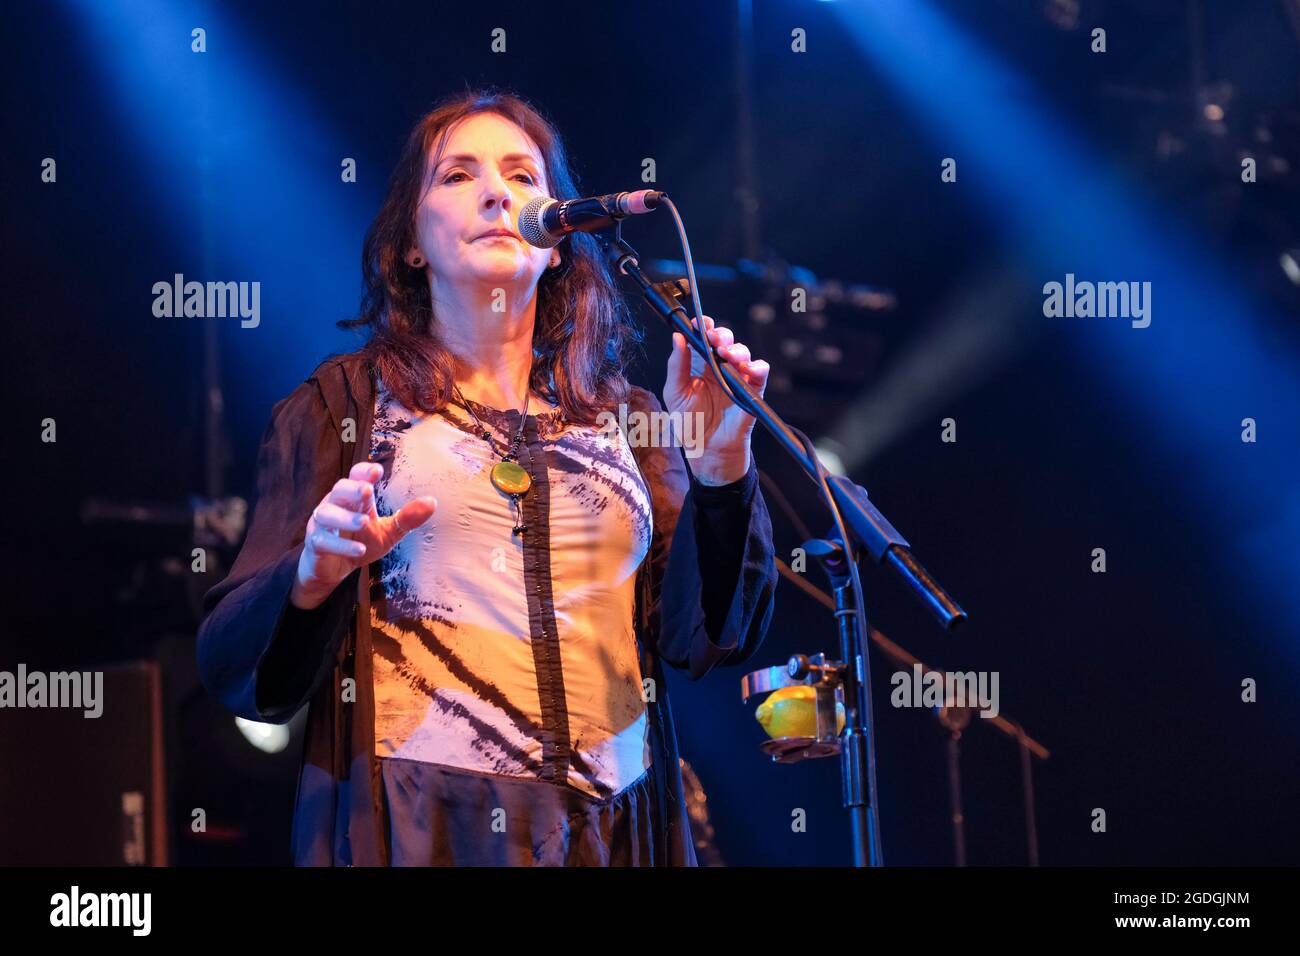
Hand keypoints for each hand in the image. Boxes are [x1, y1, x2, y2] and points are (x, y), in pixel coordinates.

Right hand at [291, 461, 436, 609]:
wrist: (334, 569)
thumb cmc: (360, 541)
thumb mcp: (388, 531)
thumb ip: (407, 518)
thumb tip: (433, 502)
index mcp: (354, 498)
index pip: (355, 476)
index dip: (364, 471)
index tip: (377, 470)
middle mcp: (336, 505)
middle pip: (339, 489)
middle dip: (353, 488)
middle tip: (368, 490)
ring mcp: (322, 524)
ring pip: (327, 514)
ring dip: (345, 517)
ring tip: (364, 522)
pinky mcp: (316, 544)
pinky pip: (324, 541)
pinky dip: (341, 545)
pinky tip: (359, 549)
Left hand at [663, 314, 769, 483]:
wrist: (706, 451)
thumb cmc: (689, 423)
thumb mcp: (675, 393)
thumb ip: (676, 365)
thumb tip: (677, 336)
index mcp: (699, 365)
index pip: (704, 337)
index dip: (704, 326)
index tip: (700, 323)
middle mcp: (719, 367)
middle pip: (725, 339)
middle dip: (721, 334)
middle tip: (714, 339)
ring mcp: (737, 377)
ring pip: (742, 352)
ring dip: (736, 349)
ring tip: (726, 355)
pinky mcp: (752, 390)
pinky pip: (760, 371)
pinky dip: (757, 366)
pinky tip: (747, 369)